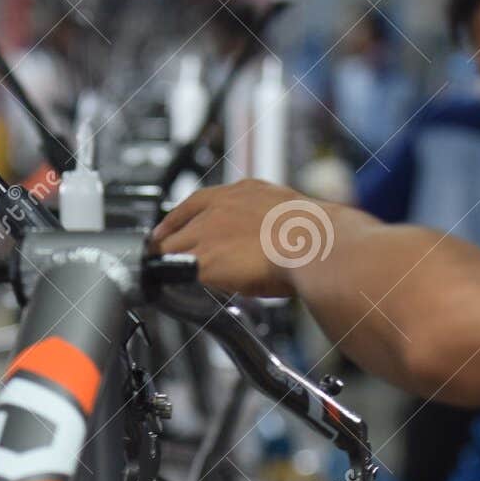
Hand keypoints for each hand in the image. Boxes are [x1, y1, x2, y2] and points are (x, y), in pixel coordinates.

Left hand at [152, 180, 336, 297]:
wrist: (317, 244)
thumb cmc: (315, 235)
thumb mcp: (287, 212)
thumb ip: (267, 219)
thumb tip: (269, 234)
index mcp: (243, 192)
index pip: (198, 200)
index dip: (178, 217)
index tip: (168, 227)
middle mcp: (220, 208)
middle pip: (178, 226)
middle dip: (169, 242)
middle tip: (162, 254)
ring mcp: (209, 233)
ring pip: (172, 249)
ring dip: (170, 262)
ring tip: (166, 275)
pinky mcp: (204, 261)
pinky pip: (178, 272)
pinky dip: (173, 280)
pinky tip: (172, 289)